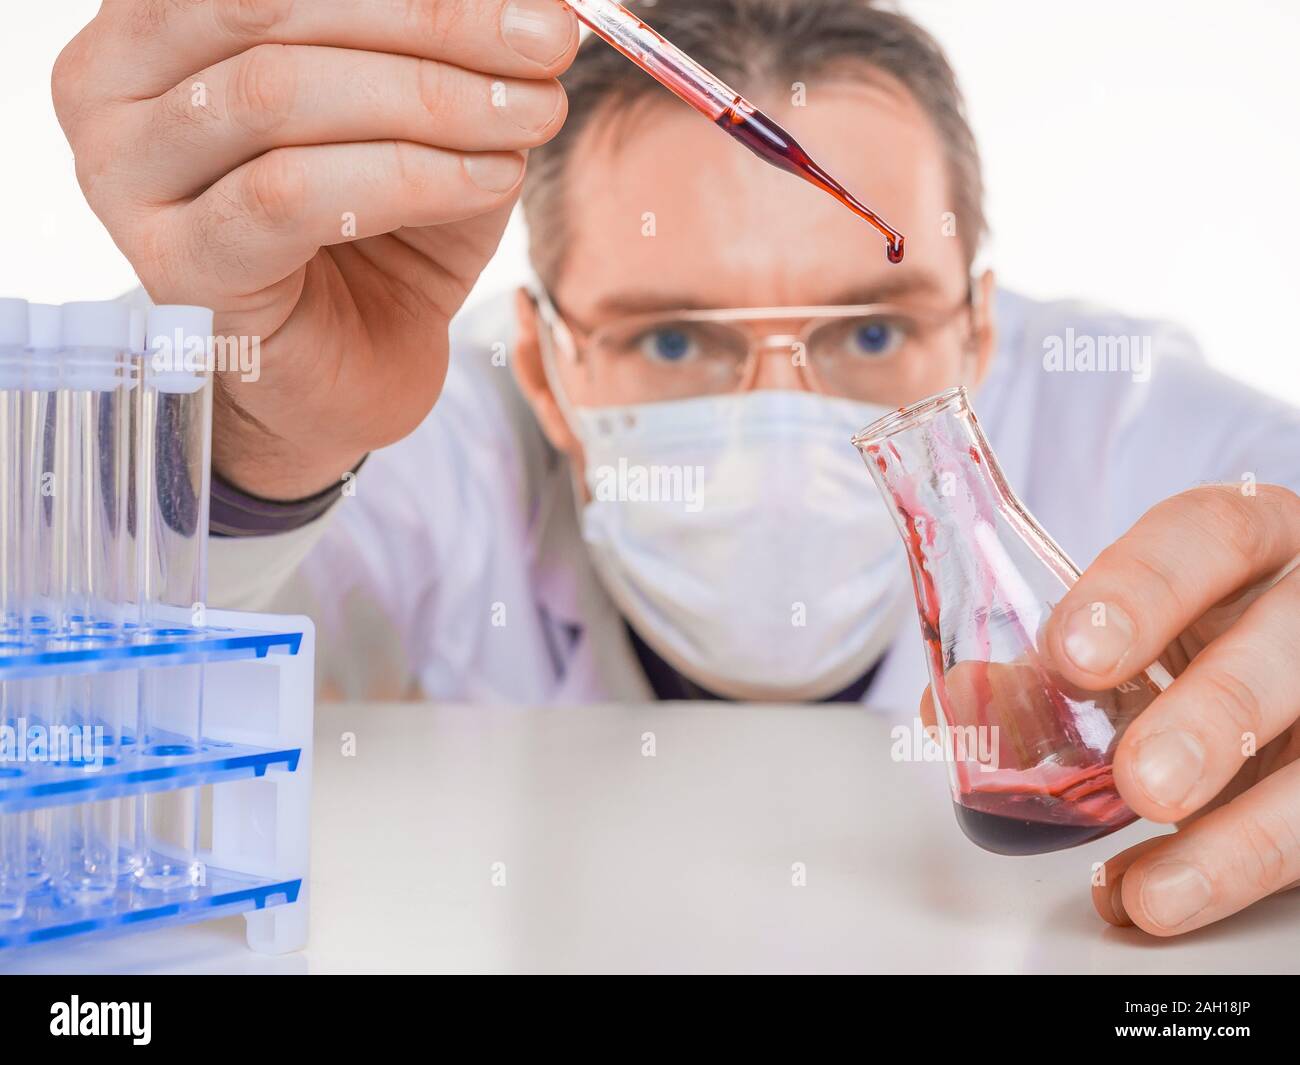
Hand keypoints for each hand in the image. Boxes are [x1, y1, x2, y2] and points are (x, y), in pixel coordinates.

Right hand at [52, 0, 577, 497]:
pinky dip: (408, 176)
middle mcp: (113, 83)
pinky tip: (490, 178)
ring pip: (277, 93)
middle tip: (546, 42)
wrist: (347, 375)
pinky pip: (291, 193)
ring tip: (531, 116)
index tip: (535, 3)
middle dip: (431, 19)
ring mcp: (127, 179)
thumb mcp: (425, 120)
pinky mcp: (177, 265)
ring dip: (432, 98)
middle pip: (268, 7)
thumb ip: (447, 50)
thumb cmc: (378, 238)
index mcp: (160, 23)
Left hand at [1041, 484, 1299, 934]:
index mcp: (1249, 542)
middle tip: (1140, 780)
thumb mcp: (1124, 633)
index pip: (1208, 537)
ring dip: (1240, 836)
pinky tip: (1158, 896)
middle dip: (1211, 718)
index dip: (1139, 593)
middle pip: (1285, 648)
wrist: (1253, 684)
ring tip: (1158, 888)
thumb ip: (1043, 663)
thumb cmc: (1183, 643)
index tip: (1070, 653)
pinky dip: (1232, 875)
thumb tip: (951, 704)